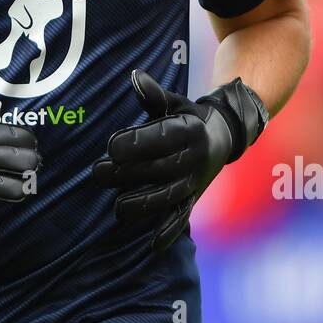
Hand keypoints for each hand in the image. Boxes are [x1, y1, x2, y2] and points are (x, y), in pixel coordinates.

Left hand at [92, 69, 263, 251]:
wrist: (223, 137)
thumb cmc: (186, 117)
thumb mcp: (174, 102)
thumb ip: (153, 94)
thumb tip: (135, 76)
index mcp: (190, 130)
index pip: (162, 138)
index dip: (136, 143)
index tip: (111, 146)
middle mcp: (195, 158)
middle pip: (160, 169)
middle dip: (128, 173)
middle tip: (98, 173)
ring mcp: (196, 182)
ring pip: (169, 196)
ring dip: (142, 204)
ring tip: (116, 206)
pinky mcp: (194, 200)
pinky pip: (182, 217)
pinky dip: (169, 232)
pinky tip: (153, 245)